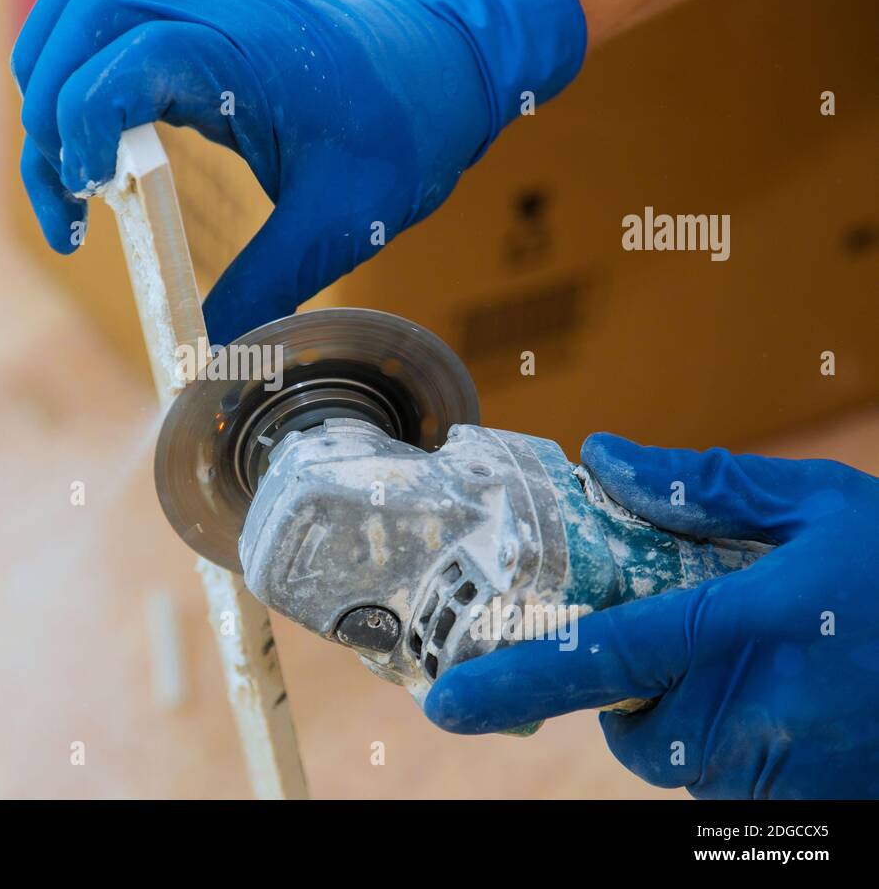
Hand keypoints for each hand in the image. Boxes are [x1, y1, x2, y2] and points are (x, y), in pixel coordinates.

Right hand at [12, 0, 584, 343]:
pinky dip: (73, 46)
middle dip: (50, 118)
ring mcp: (196, 4)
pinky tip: (85, 112)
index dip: (79, 130)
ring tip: (68, 167)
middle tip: (76, 207)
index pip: (117, 61)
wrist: (445, 64)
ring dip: (48, 77)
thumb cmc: (402, 132)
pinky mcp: (193, 16)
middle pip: (79, 26)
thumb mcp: (337, 223)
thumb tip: (204, 352)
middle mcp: (205, 13)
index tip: (92, 202)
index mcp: (238, 54)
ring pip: (78, 1)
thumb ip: (265, 286)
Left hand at [424, 433, 878, 798]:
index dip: (516, 684)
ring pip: (681, 765)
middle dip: (632, 693)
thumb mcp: (820, 505)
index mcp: (747, 626)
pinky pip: (734, 793)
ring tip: (762, 669)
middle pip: (632, 727)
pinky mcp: (820, 810)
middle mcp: (760, 713)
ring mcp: (793, 775)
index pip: (603, 660)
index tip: (446, 706)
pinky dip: (737, 755)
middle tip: (685, 642)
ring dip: (690, 723)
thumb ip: (701, 484)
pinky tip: (793, 708)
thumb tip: (602, 455)